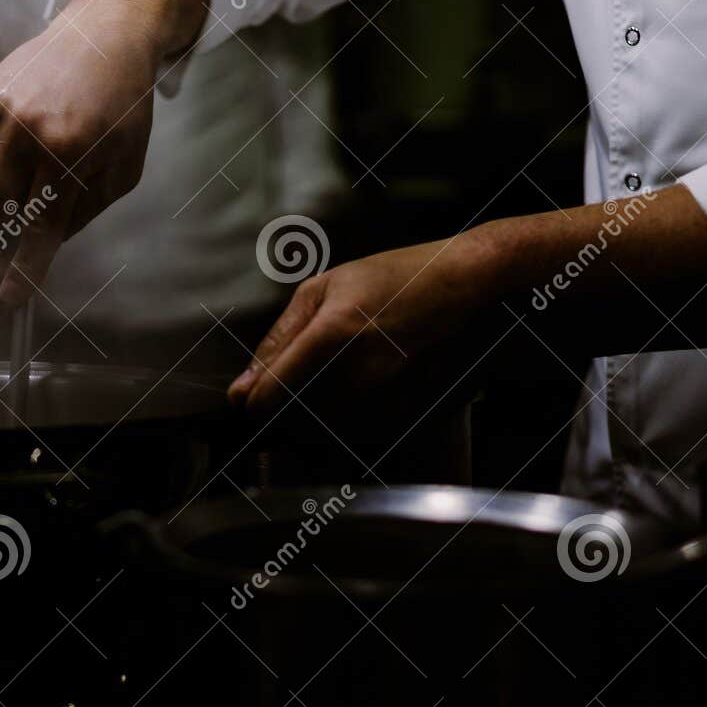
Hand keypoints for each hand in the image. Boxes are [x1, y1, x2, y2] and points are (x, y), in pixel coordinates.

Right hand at [0, 0, 207, 304]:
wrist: (106, 34)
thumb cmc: (122, 108)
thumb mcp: (124, 167)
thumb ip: (85, 210)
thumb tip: (46, 243)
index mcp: (70, 151)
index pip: (40, 225)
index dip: (25, 266)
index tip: (9, 298)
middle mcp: (28, 130)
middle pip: (0, 205)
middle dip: (17, 211)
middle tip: (41, 194)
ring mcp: (1, 108)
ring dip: (12, 177)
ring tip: (47, 146)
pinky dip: (4, 144)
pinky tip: (35, 119)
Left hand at [228, 235, 500, 413]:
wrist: (464, 285)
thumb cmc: (394, 277)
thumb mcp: (324, 288)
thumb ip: (279, 340)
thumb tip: (242, 390)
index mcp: (333, 331)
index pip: (273, 394)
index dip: (255, 401)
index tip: (248, 400)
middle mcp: (358, 370)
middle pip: (293, 416)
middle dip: (284, 403)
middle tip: (300, 374)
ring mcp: (384, 395)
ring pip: (320, 427)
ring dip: (313, 408)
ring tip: (339, 368)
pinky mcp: (403, 412)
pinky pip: (352, 429)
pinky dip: (343, 413)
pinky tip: (361, 380)